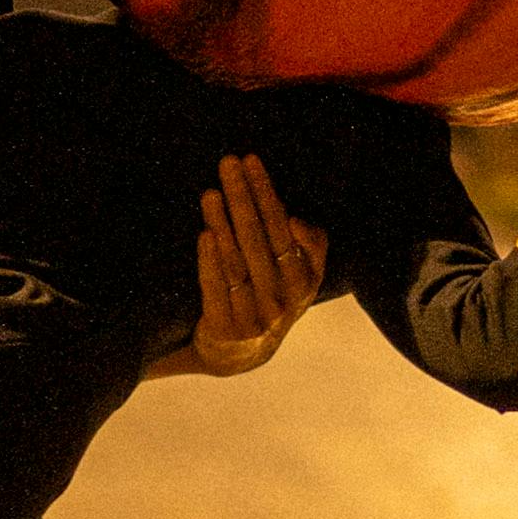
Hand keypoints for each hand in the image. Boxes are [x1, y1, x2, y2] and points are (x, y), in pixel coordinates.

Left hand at [185, 151, 327, 374]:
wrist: (241, 356)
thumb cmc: (271, 298)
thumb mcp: (302, 277)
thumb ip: (312, 246)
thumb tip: (296, 221)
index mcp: (304, 283)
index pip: (284, 229)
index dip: (267, 194)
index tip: (251, 162)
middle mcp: (282, 301)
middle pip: (259, 240)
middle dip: (243, 197)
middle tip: (228, 162)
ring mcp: (254, 318)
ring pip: (237, 262)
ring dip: (223, 223)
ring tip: (211, 192)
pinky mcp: (225, 329)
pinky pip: (217, 289)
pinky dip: (211, 261)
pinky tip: (205, 233)